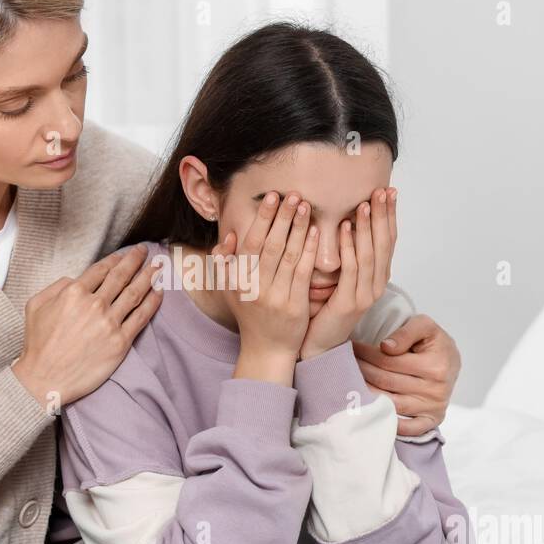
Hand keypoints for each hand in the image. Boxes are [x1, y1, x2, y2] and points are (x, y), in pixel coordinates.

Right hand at [12, 244, 163, 408]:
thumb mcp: (36, 305)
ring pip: (135, 293)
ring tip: (158, 266)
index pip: (101, 269)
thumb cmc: (38, 344)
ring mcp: (109, 323)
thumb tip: (76, 279)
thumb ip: (57, 286)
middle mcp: (95, 304)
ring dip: (149, 277)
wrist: (45, 378)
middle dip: (135, 261)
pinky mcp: (120, 342)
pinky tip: (160, 292)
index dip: (116, 259)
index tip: (124, 254)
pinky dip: (153, 302)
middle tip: (145, 252)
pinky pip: (141, 317)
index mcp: (74, 292)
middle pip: (121, 276)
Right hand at [220, 191, 318, 383]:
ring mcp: (275, 297)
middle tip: (293, 194)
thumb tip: (229, 236)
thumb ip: (226, 263)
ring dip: (298, 229)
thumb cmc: (250, 315)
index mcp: (239, 280)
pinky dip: (309, 251)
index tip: (271, 197)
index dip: (262, 219)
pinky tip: (317, 233)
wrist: (267, 349)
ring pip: (289, 256)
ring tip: (306, 207)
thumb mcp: (231, 290)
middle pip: (271, 245)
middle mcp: (255, 287)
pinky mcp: (295, 306)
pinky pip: (303, 273)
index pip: (251, 243)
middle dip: (282, 217)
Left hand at [299, 186, 396, 359]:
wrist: (317, 344)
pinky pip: (351, 269)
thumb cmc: (324, 309)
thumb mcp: (340, 278)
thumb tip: (346, 220)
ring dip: (368, 227)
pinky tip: (346, 228)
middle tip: (382, 190)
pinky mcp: (350, 303)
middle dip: (384, 215)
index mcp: (376, 277)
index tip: (388, 190)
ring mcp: (365, 295)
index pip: (387, 240)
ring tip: (364, 203)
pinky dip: (349, 246)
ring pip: (370, 254)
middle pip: (384, 244)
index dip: (389, 215)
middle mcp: (376, 285)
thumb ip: (348, 254)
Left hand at [351, 313, 460, 435]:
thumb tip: (385, 347)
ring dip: (367, 394)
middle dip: (362, 371)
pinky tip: (372, 413)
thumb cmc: (433, 342)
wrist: (451, 362)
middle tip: (344, 363)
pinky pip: (409, 428)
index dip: (367, 354)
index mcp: (436, 366)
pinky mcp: (432, 420)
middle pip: (386, 382)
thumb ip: (406, 332)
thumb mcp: (425, 326)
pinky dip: (390, 424)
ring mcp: (434, 407)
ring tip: (350, 383)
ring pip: (391, 404)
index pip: (390, 361)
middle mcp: (436, 390)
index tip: (352, 347)